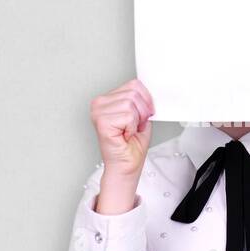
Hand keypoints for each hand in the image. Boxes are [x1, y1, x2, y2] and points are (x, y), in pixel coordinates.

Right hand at [90, 79, 153, 213]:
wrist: (126, 166)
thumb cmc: (131, 145)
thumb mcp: (141, 116)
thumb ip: (142, 100)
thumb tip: (151, 89)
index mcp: (106, 99)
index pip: (134, 84)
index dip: (146, 100)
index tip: (144, 115)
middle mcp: (99, 103)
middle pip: (134, 92)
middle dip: (142, 112)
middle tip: (134, 127)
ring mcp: (98, 112)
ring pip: (131, 103)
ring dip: (136, 121)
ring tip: (128, 131)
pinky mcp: (102, 122)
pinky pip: (129, 115)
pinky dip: (132, 128)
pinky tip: (124, 135)